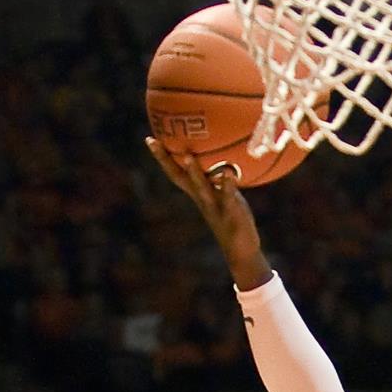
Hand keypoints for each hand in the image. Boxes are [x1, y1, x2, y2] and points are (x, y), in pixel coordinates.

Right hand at [144, 139, 269, 287]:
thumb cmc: (232, 219)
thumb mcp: (223, 196)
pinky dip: (228, 184)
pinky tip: (229, 170)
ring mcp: (214, 207)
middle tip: (154, 142)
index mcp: (197, 193)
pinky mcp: (230, 214)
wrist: (241, 252)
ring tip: (188, 156)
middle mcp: (201, 199)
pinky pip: (228, 197)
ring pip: (200, 188)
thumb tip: (222, 156)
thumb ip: (219, 180)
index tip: (150, 139)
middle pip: (180, 177)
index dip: (162, 157)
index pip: (176, 172)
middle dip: (166, 160)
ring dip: (193, 173)